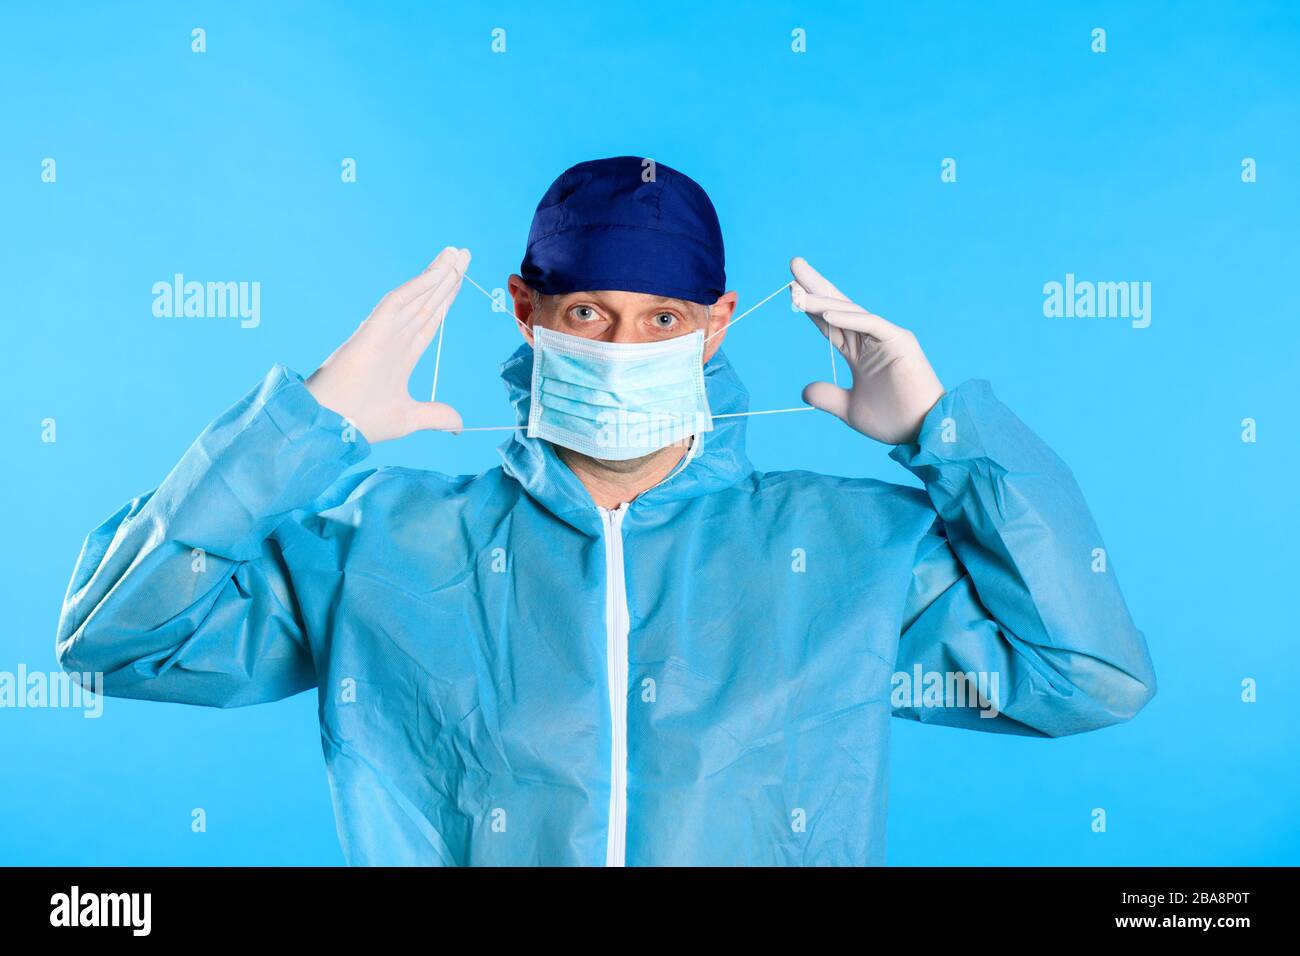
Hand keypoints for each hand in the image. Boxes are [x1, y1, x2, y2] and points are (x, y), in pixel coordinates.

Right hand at [306, 246, 468, 442]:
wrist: (333, 428)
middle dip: (446, 279)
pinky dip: (418, 286)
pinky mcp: (372, 331)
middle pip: (426, 301)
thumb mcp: (408, 418)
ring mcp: (384, 332)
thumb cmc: (360, 423)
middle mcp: (394, 338)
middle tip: (463, 254)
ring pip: (416, 296)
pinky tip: (438, 272)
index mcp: (402, 355)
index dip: (445, 299)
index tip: (459, 279)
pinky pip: (398, 302)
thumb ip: (435, 415)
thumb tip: (458, 423)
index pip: (430, 319)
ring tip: (456, 253)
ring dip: (437, 274)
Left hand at [790, 257, 943, 444]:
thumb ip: (828, 397)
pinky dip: (848, 319)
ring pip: (849, 312)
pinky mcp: (900, 341)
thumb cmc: (892, 420)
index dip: (810, 307)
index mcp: (859, 352)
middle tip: (793, 264)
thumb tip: (804, 391)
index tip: (790, 290)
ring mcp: (886, 337)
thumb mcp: (849, 409)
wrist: (920, 432)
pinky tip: (825, 314)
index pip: (829, 323)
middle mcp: (871, 338)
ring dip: (822, 302)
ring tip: (796, 293)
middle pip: (837, 307)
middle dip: (815, 286)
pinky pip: (870, 324)